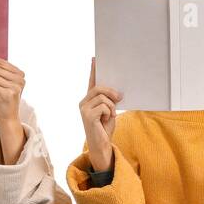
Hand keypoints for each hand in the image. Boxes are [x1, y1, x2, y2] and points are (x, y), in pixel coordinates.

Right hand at [79, 58, 119, 173]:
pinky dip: (110, 113)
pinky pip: (104, 106)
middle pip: (99, 88)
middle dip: (111, 92)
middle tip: (120, 98)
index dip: (93, 70)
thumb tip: (118, 92)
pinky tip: (107, 120)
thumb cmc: (105, 128)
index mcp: (89, 100)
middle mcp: (84, 102)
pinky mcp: (87, 116)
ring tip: (111, 115)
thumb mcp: (110, 111)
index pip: (91, 82)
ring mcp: (84, 109)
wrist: (102, 145)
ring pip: (103, 98)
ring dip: (112, 107)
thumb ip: (110, 100)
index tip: (95, 58)